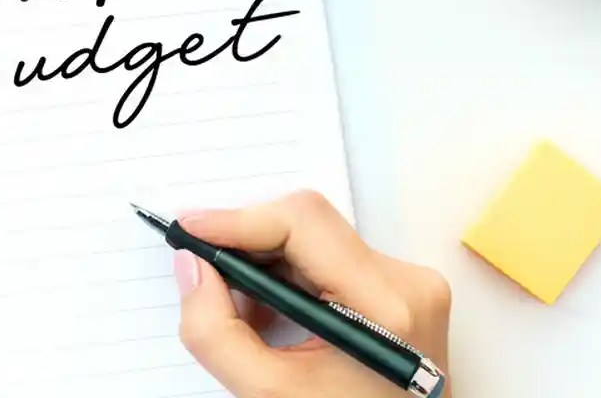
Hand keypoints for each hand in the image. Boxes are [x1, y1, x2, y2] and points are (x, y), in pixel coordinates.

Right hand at [173, 191, 451, 397]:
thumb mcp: (269, 395)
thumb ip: (216, 333)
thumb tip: (192, 269)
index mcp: (384, 307)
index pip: (303, 223)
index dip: (239, 220)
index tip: (191, 231)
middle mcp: (406, 283)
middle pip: (308, 226)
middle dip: (247, 245)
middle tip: (204, 272)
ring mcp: (409, 284)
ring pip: (316, 241)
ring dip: (266, 266)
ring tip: (240, 313)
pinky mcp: (402, 290)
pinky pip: (331, 261)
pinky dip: (290, 280)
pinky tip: (270, 319)